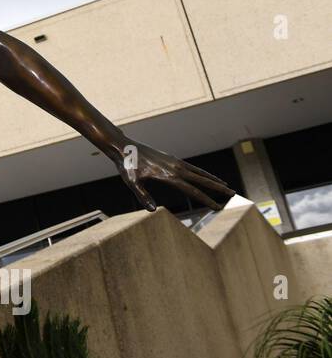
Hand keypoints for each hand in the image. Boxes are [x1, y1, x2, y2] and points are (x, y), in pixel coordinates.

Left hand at [112, 139, 234, 211]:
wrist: (124, 146)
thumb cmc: (126, 165)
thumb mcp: (131, 183)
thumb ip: (143, 196)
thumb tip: (152, 211)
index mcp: (168, 176)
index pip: (192, 191)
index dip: (206, 199)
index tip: (217, 207)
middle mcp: (175, 168)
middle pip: (202, 180)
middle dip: (218, 188)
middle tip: (233, 194)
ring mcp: (174, 162)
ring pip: (199, 172)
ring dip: (212, 179)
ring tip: (225, 185)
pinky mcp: (171, 159)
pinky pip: (191, 167)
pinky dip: (201, 172)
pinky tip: (205, 177)